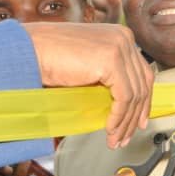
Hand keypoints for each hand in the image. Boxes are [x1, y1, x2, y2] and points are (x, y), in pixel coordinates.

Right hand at [23, 22, 152, 148]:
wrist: (31, 49)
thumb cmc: (52, 56)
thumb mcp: (90, 64)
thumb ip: (109, 75)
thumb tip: (124, 103)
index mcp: (122, 36)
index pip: (143, 73)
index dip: (143, 102)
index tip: (139, 121)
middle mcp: (125, 38)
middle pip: (142, 85)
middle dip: (135, 116)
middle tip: (126, 136)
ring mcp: (120, 47)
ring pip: (134, 94)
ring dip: (125, 122)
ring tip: (115, 139)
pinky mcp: (111, 60)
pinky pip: (123, 97)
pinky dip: (118, 118)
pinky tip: (109, 129)